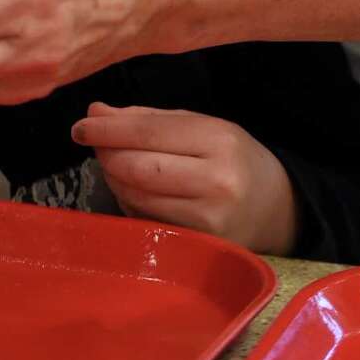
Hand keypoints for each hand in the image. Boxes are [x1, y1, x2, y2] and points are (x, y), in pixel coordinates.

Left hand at [73, 103, 297, 253]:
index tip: (81, 125)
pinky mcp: (200, 246)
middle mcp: (216, 182)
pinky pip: (147, 220)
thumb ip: (147, 118)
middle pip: (138, 167)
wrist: (278, 209)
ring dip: (113, 177)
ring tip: (111, 162)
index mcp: (218, 140)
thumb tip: (96, 113)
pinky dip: (130, 202)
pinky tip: (131, 189)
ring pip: (138, 197)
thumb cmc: (234, 159)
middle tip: (92, 141)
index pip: (149, 132)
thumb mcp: (201, 126)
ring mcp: (209, 220)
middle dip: (106, 153)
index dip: (108, 129)